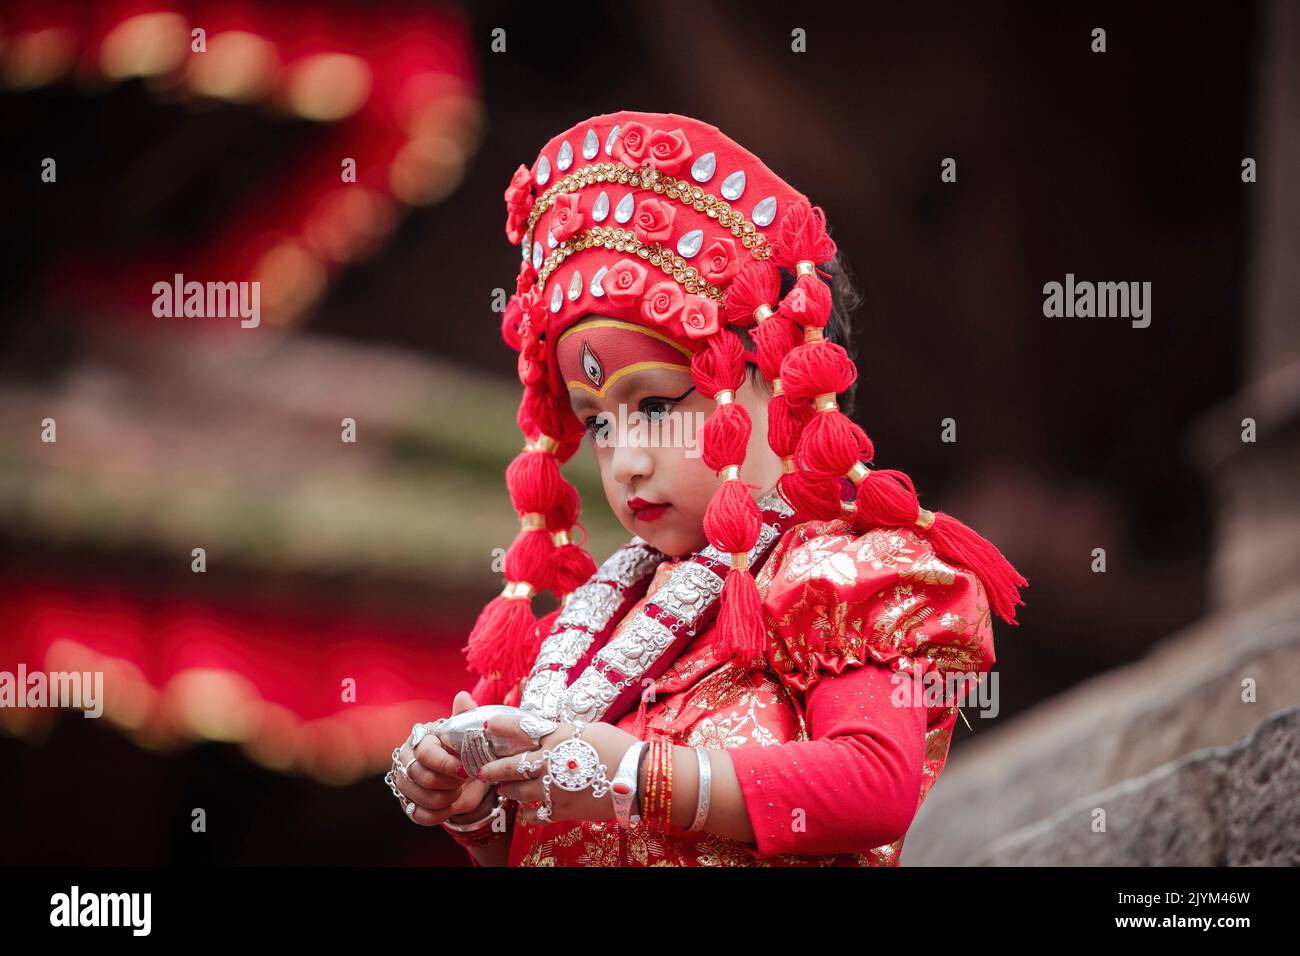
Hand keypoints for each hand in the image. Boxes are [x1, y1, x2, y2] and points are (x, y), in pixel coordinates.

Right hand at [391, 691, 491, 826]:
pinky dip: (439, 814)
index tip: (465, 770)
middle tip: (463, 779)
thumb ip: (464, 716)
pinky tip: (449, 805)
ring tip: (457, 790)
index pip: (426, 754)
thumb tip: (463, 696)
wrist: (461, 775)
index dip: (446, 764)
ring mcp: (402, 782)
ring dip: (447, 798)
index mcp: (420, 739)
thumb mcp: (465, 732)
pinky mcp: (405, 802)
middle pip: (423, 778)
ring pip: (421, 798)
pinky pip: (419, 815)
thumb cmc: (461, 749)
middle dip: (450, 783)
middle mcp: (405, 759)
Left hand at [477, 715, 641, 825]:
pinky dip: (529, 815)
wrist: (637, 778)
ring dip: (507, 791)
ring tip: (503, 790)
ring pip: (518, 792)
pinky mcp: (563, 809)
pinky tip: (526, 814)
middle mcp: (549, 762)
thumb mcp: (590, 730)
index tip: (486, 724)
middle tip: (482, 770)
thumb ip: (566, 733)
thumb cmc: (619, 747)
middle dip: (493, 769)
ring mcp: (554, 788)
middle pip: (511, 766)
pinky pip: (537, 815)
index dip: (500, 726)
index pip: (520, 729)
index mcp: (557, 738)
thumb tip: (553, 733)